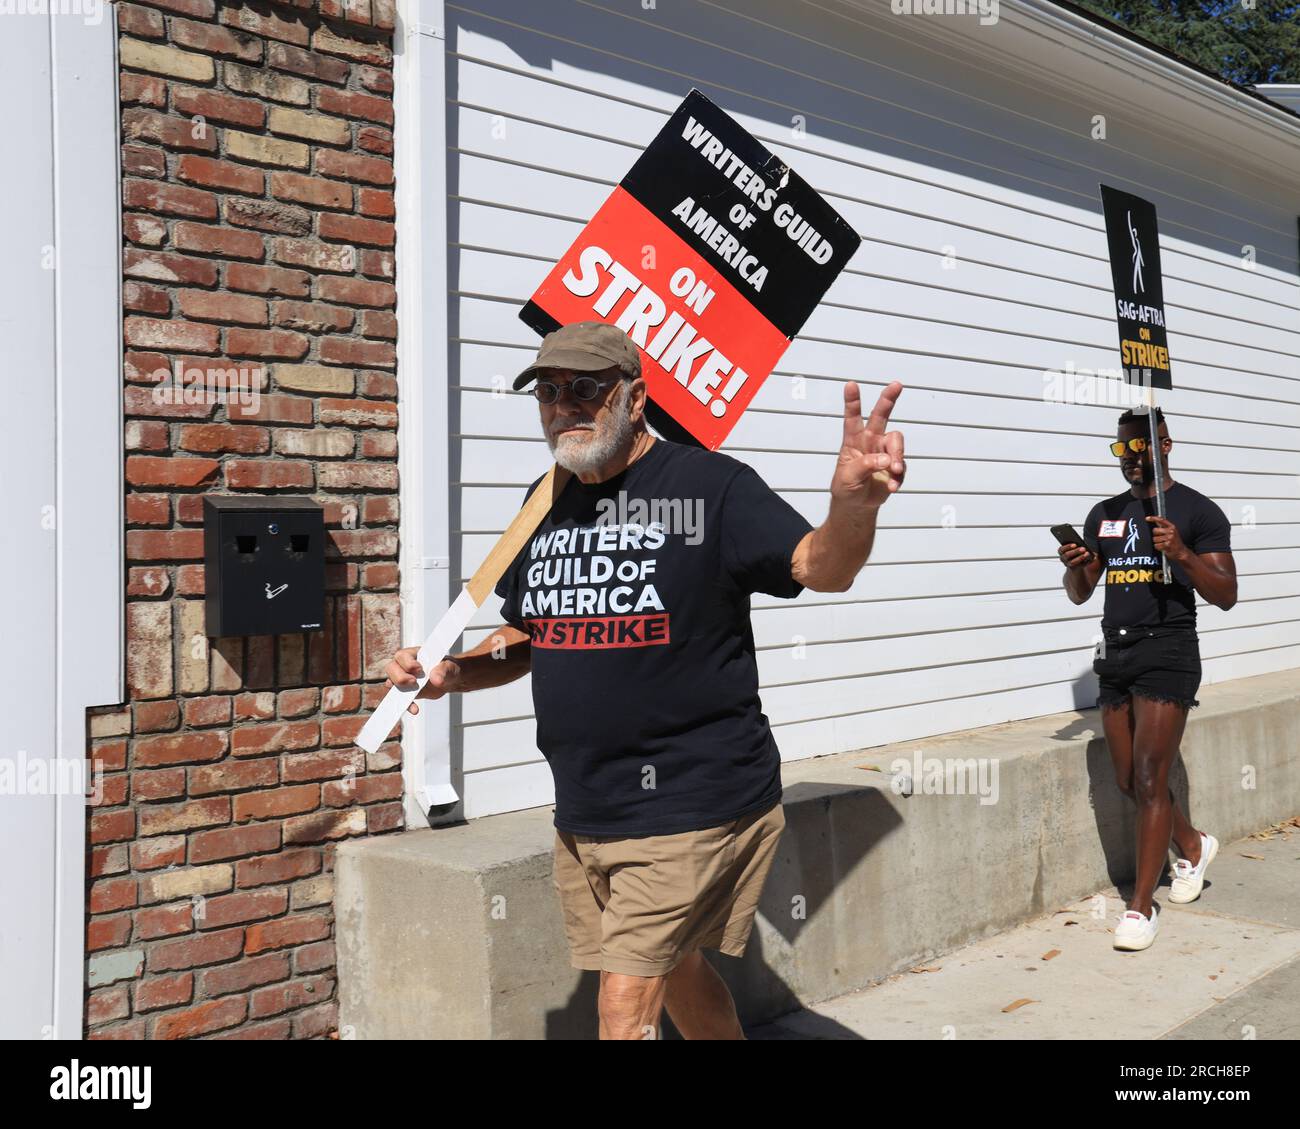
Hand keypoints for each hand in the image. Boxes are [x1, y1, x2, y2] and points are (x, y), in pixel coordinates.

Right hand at [383, 647, 462, 714]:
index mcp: (413, 655)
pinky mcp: (406, 692)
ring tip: (412, 698)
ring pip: (391, 684)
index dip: (407, 663)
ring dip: (398, 693)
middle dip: (400, 677)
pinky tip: (415, 709)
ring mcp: (403, 679)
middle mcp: (404, 666)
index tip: (419, 669)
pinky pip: (399, 699)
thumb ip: (442, 670)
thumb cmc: (447, 668)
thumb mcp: (449, 667)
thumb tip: (435, 680)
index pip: (402, 656)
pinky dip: (406, 705)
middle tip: (413, 682)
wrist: (449, 680)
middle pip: (391, 669)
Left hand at [832, 380, 904, 507]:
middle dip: (888, 400)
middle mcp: (870, 441)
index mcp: (853, 441)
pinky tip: (891, 487)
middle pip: (881, 416)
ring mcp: (884, 452)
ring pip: (897, 442)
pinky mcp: (894, 466)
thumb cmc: (846, 487)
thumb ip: (864, 466)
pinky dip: (898, 477)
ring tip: (894, 470)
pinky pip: (902, 466)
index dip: (852, 402)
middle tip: (897, 385)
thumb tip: (885, 459)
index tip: (851, 385)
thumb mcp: (847, 478)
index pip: (852, 419)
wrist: (857, 506)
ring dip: (897, 456)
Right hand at [1057, 543, 1094, 569]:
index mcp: (1061, 551)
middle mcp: (1063, 558)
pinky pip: (1081, 566)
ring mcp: (1068, 564)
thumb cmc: (1075, 551)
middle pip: (1067, 555)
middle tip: (1083, 548)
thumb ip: (1076, 544)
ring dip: (1080, 558)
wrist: (1075, 563)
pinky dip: (1087, 562)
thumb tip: (1083, 544)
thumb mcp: (1074, 546)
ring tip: (1087, 553)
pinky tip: (1093, 558)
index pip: (1062, 549)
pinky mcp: (1075, 568)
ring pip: (1073, 562)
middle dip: (1075, 551)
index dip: (1068, 546)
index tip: (1075, 544)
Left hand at [1146, 516, 1188, 562]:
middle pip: (1155, 530)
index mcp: (1172, 527)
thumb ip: (1164, 527)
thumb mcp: (1172, 532)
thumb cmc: (1175, 542)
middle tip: (1161, 539)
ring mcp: (1169, 538)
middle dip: (1156, 535)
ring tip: (1164, 543)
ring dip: (1157, 542)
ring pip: (1154, 539)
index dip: (1153, 518)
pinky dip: (1158, 547)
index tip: (1147, 518)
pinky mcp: (1167, 544)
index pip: (1161, 520)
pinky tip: (1164, 547)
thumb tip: (1156, 520)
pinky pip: (1156, 545)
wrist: (1181, 551)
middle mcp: (1171, 531)